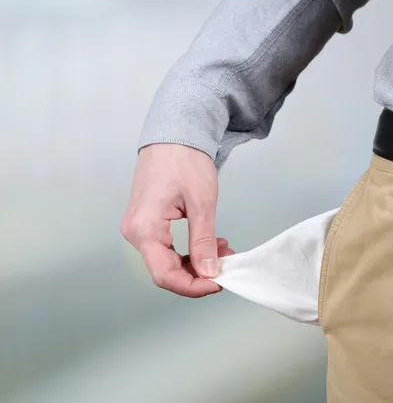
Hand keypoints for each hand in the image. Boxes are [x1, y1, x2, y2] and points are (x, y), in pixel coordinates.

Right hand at [120, 144, 230, 297]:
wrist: (174, 136)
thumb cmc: (184, 161)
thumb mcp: (201, 203)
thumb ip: (203, 241)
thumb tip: (209, 272)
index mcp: (144, 228)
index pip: (165, 275)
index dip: (194, 286)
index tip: (219, 282)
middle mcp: (135, 232)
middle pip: (165, 271)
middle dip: (199, 274)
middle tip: (227, 264)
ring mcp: (139, 228)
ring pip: (167, 262)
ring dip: (196, 263)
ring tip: (223, 250)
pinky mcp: (147, 223)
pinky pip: (166, 249)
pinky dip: (189, 251)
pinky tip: (210, 243)